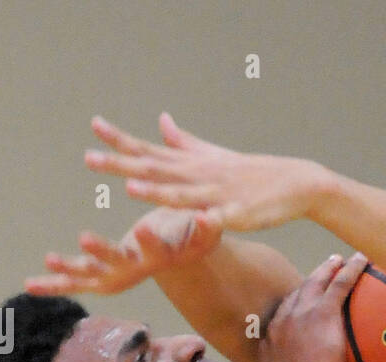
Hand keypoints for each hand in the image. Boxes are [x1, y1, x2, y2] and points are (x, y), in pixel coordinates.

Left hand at [24, 205, 221, 295]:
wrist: (172, 253)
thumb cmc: (188, 236)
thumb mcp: (203, 232)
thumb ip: (207, 227)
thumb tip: (214, 217)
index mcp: (160, 257)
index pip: (157, 250)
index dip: (151, 241)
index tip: (144, 228)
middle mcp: (135, 271)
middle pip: (117, 264)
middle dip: (101, 252)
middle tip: (85, 237)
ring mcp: (115, 276)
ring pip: (90, 275)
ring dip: (68, 269)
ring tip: (49, 258)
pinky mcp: (100, 276)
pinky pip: (74, 282)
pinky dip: (52, 283)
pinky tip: (30, 284)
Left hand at [83, 112, 328, 231]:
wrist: (296, 182)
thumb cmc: (253, 173)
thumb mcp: (214, 155)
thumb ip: (184, 142)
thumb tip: (161, 120)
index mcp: (192, 163)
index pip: (149, 149)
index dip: (121, 139)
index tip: (93, 125)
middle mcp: (200, 174)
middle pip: (155, 169)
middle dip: (122, 164)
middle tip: (89, 158)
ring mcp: (218, 193)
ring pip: (182, 193)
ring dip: (156, 190)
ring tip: (129, 186)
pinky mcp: (237, 213)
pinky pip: (216, 217)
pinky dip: (203, 217)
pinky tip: (192, 218)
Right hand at [261, 252, 368, 361]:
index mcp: (272, 334)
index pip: (285, 309)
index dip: (298, 299)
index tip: (307, 295)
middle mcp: (283, 317)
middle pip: (300, 290)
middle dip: (313, 277)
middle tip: (326, 267)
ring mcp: (302, 313)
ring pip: (318, 282)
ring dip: (330, 268)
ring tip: (341, 260)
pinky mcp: (323, 312)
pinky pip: (339, 284)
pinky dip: (351, 270)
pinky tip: (361, 260)